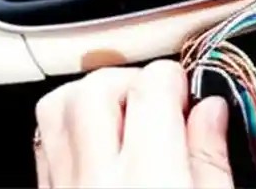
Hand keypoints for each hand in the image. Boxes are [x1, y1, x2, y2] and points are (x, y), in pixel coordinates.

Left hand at [33, 59, 232, 187]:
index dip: (173, 77)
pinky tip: (100, 147)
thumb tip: (211, 111)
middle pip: (95, 87)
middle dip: (130, 80)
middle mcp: (96, 180)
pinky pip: (44, 145)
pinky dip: (71, 131)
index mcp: (149, 179)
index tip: (187, 93)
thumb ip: (211, 161)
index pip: (150, 89)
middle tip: (159, 106)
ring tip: (126, 121)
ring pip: (56, 108)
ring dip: (91, 99)